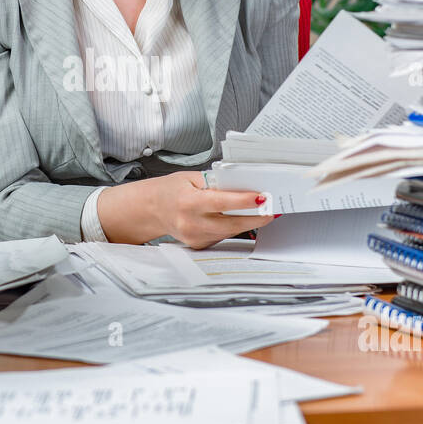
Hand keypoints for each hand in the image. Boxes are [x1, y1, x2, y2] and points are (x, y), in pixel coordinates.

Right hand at [150, 171, 274, 248]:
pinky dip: (232, 227)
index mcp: (188, 202)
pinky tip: (236, 219)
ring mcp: (194, 237)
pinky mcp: (198, 245)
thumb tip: (242, 186)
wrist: (151, 210)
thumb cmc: (170, 190)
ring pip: (229, 232)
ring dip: (247, 223)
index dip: (244, 201)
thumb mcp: (191, 178)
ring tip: (261, 213)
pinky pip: (222, 236)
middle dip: (255, 218)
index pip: (221, 202)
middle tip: (271, 210)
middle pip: (231, 224)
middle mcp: (191, 223)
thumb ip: (216, 182)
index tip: (262, 197)